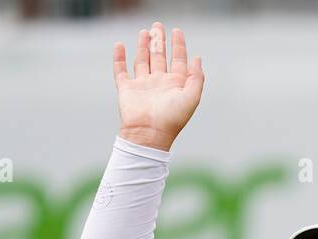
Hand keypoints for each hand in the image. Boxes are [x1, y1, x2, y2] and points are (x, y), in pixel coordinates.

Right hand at [114, 21, 203, 151]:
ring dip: (143, 46)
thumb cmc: (172, 118)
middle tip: (158, 26)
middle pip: (159, 57)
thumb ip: (197, 77)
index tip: (177, 31)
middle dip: (159, 41)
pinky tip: (120, 45)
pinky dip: (119, 58)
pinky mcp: (126, 89)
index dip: (178, 45)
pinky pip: (121, 70)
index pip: (178, 60)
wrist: (148, 133)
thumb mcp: (192, 97)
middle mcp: (159, 83)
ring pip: (142, 60)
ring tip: (145, 31)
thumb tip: (197, 58)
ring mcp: (142, 85)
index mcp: (175, 85)